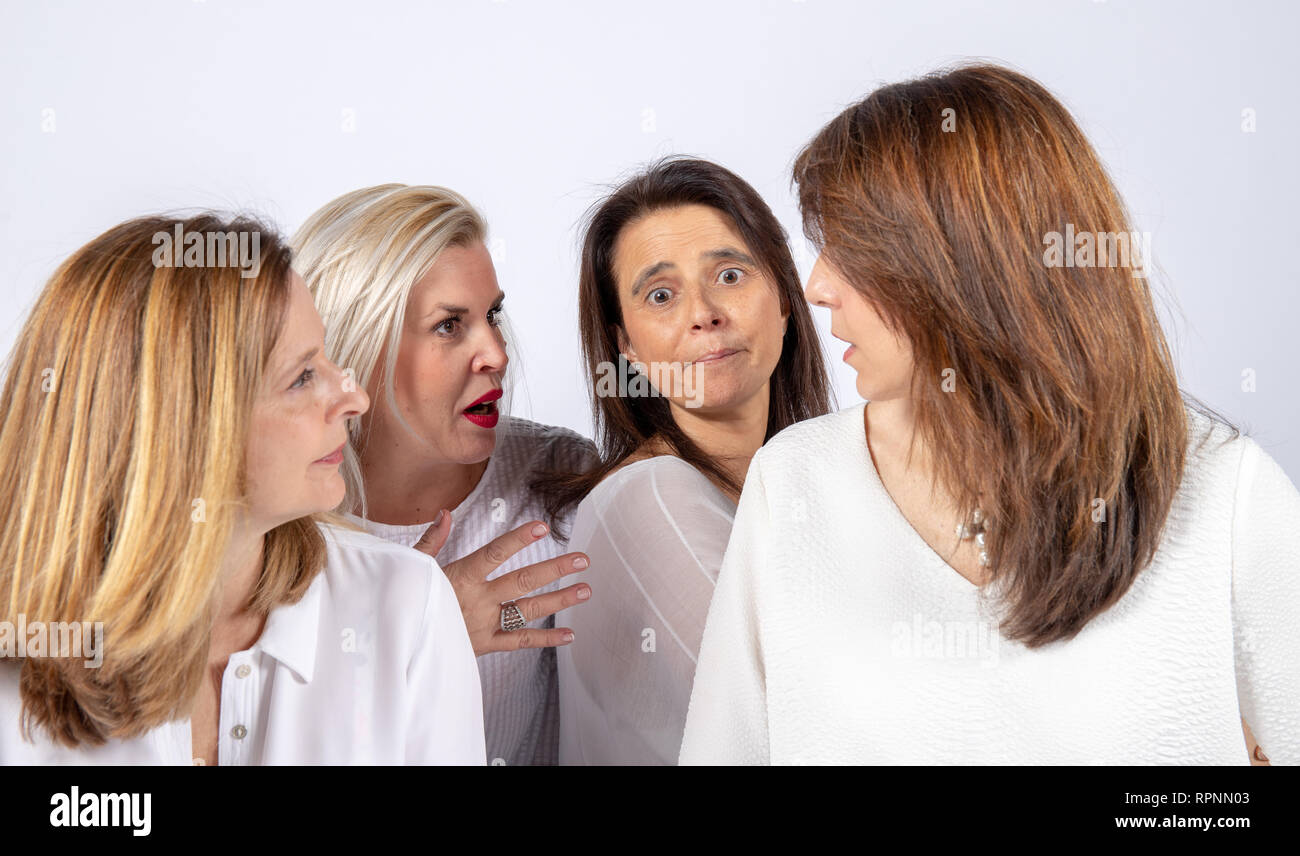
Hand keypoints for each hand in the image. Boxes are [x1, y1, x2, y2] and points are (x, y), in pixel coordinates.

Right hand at [413, 511, 591, 655]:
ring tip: (585, 590)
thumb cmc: (406, 601)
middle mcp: (477, 601)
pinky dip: (545, 639)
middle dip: (554, 569)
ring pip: (527, 611)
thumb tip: (445, 513)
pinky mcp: (486, 646)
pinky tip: (570, 634)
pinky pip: (520, 642)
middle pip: (522, 582)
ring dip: (558, 600)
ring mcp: (484, 624)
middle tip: (582, 559)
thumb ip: (432, 540)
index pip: (494, 554)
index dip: (518, 540)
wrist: (398, 643)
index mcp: (461, 578)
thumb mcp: (414, 568)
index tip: (542, 527)